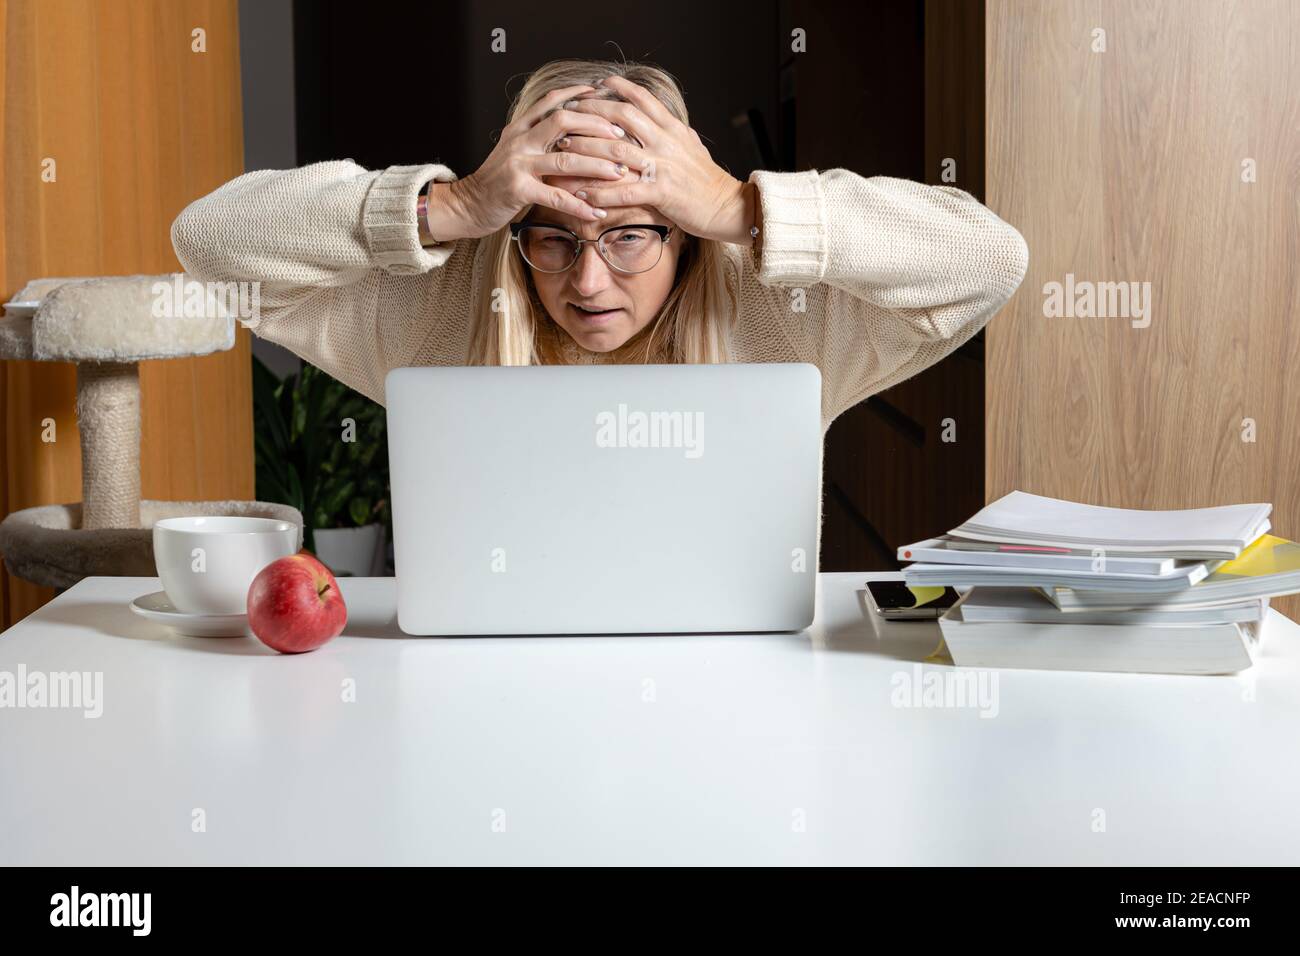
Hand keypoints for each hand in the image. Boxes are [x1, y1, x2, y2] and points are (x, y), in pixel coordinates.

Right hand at [424, 84, 627, 240]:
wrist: (467, 204)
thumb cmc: (497, 181)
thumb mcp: (515, 152)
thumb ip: (538, 140)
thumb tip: (572, 136)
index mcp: (520, 127)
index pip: (551, 101)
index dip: (578, 94)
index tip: (604, 95)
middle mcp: (519, 140)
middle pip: (563, 121)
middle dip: (596, 127)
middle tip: (621, 138)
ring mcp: (518, 164)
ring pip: (565, 159)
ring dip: (597, 166)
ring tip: (620, 173)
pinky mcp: (517, 190)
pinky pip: (556, 196)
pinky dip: (579, 205)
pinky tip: (596, 212)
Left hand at [559, 75, 752, 243]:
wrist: (728, 206)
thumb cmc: (708, 180)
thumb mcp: (692, 146)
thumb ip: (674, 131)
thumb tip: (661, 117)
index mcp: (672, 129)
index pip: (641, 98)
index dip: (615, 88)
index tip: (594, 84)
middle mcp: (666, 142)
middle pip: (621, 116)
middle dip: (590, 112)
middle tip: (566, 113)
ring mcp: (664, 166)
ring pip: (617, 151)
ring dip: (587, 148)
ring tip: (563, 149)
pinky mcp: (662, 193)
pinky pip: (624, 191)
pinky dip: (600, 193)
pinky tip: (581, 194)